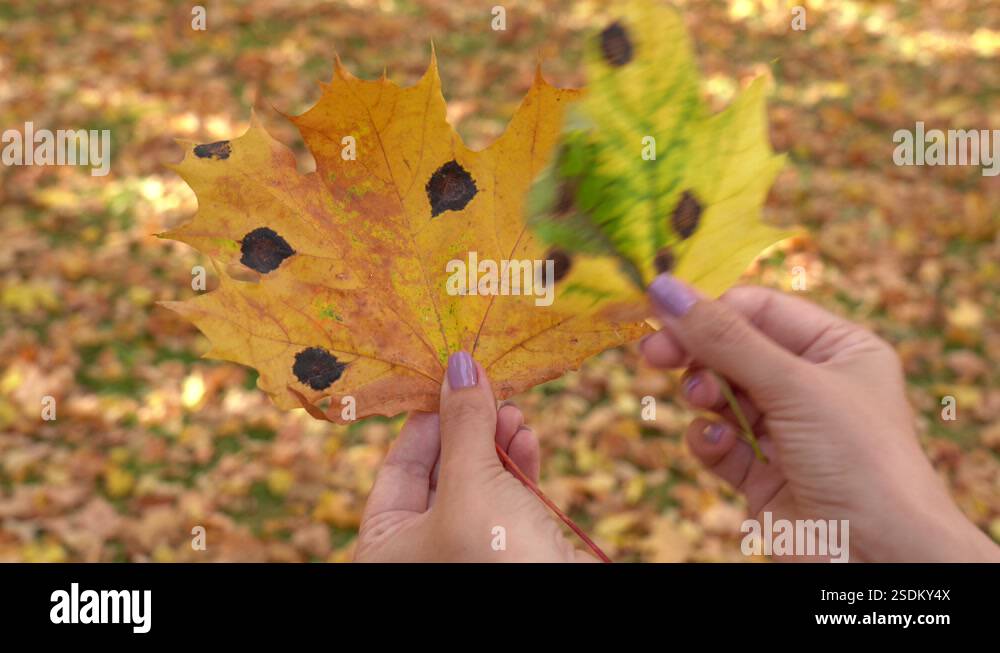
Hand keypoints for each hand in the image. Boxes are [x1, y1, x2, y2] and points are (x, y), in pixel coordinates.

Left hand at [355, 352, 592, 561]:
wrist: (565, 615)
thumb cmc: (497, 559)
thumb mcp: (472, 483)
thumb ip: (463, 422)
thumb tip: (459, 362)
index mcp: (387, 546)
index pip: (396, 469)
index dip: (424, 420)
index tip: (448, 377)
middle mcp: (421, 551)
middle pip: (439, 471)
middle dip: (467, 427)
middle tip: (486, 386)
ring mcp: (466, 552)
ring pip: (477, 483)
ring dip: (497, 443)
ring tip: (513, 409)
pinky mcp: (509, 551)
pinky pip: (507, 501)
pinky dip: (518, 468)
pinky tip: (527, 438)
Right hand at [645, 273, 999, 561]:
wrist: (879, 559)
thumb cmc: (858, 458)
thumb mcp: (792, 385)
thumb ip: (724, 338)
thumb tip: (664, 287)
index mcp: (838, 350)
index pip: (761, 311)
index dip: (712, 309)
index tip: (662, 312)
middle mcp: (813, 387)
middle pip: (734, 351)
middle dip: (697, 352)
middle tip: (653, 352)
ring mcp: (787, 433)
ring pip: (722, 397)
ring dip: (705, 396)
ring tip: (701, 402)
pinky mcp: (763, 475)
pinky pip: (720, 443)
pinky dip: (709, 441)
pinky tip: (715, 444)